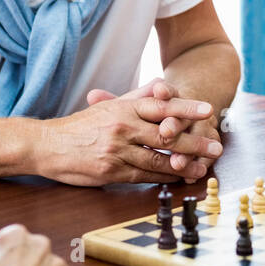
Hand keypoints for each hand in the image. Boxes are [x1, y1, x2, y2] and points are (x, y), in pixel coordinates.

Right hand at [36, 94, 220, 185]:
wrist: (48, 145)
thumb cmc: (81, 126)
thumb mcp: (107, 105)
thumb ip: (136, 98)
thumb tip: (162, 88)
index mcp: (123, 108)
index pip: (161, 106)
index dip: (186, 108)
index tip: (208, 110)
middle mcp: (123, 127)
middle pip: (166, 135)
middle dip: (194, 142)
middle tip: (216, 146)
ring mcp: (117, 150)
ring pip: (159, 158)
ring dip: (184, 165)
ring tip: (203, 167)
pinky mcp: (112, 171)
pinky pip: (144, 174)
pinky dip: (164, 176)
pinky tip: (178, 177)